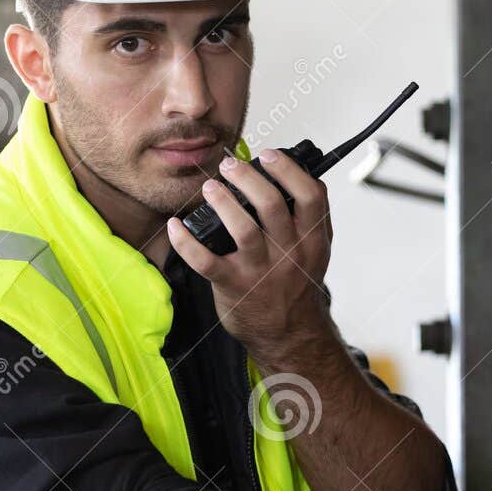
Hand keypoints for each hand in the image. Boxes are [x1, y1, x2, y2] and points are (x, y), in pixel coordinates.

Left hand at [167, 149, 333, 359]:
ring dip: (223, 201)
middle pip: (272, 204)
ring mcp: (259, 270)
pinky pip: (204, 261)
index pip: (311, 196)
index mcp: (311, 239)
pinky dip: (185, 241)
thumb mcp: (315, 252)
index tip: (270, 156)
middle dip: (248, 176)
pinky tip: (175, 226)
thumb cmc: (295, 287)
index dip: (289, 170)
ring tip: (211, 187)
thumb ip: (311, 218)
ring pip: (242, 228)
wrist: (288, 334)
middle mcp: (288, 253)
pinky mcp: (232, 285)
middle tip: (230, 164)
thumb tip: (299, 175)